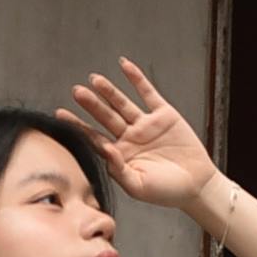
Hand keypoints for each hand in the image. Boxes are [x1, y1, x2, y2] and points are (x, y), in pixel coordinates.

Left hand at [57, 57, 218, 210]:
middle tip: (76, 91)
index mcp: (119, 154)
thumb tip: (105, 149)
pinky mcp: (164, 114)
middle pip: (106, 116)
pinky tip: (124, 65)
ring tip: (95, 79)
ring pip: (123, 103)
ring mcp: (146, 124)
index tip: (60, 115)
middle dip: (91, 104)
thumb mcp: (138, 186)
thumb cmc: (165, 191)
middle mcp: (129, 137)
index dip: (77, 126)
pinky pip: (147, 93)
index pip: (93, 137)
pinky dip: (136, 78)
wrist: (196, 186)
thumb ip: (118, 169)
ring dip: (109, 91)